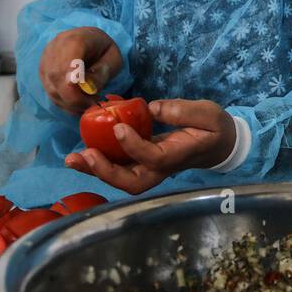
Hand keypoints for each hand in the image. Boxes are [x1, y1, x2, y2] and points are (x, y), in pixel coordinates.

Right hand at [39, 27, 122, 113]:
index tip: (88, 96)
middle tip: (93, 104)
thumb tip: (89, 89)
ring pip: (51, 87)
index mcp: (75, 39)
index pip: (68, 60)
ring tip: (88, 104)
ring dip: (70, 103)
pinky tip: (79, 105)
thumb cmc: (104, 49)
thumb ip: (103, 72)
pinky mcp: (43, 72)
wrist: (90, 40)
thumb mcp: (113, 58)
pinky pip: (50, 91)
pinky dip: (65, 103)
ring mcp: (46, 60)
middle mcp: (55, 47)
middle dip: (74, 98)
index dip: (74, 81)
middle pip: (56, 77)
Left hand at [64, 99, 236, 194]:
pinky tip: (81, 153)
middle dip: (106, 172)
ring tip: (73, 158)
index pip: (154, 158)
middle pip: (132, 182)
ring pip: (121, 179)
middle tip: (85, 155)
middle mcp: (162, 168)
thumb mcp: (209, 113)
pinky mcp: (142, 162)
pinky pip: (119, 168)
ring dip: (96, 171)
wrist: (219, 144)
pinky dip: (99, 163)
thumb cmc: (214, 128)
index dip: (134, 146)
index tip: (119, 126)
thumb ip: (183, 111)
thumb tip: (151, 108)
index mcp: (179, 156)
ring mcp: (151, 168)